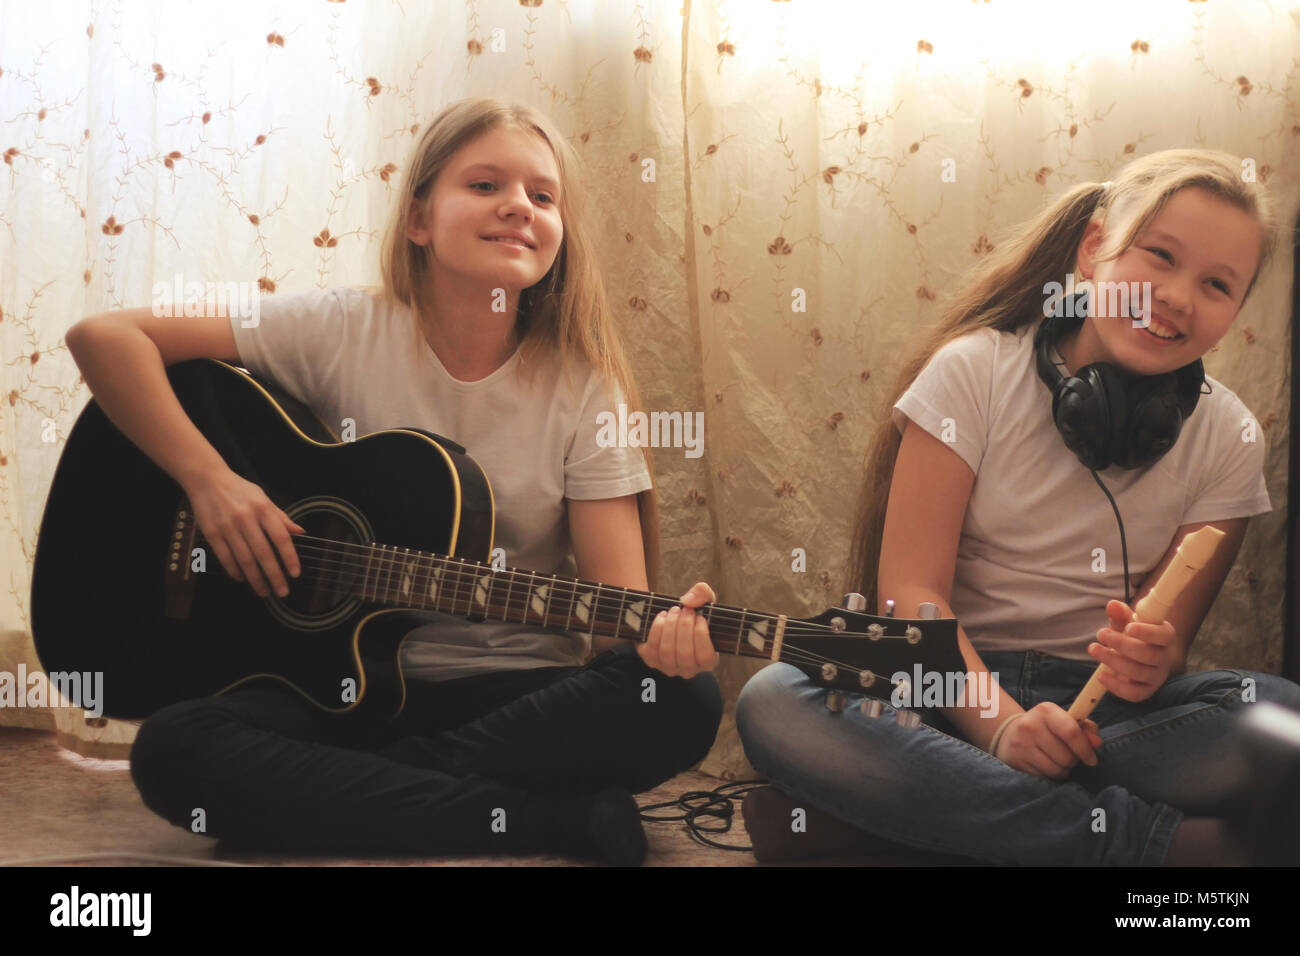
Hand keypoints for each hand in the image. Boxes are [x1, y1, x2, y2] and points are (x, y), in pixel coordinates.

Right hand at [185, 469, 302, 597]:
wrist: (207, 480)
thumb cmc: (239, 489)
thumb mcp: (264, 497)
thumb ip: (281, 517)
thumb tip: (300, 532)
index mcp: (263, 508)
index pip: (281, 537)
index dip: (290, 558)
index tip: (295, 574)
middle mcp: (246, 518)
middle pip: (263, 553)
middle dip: (274, 576)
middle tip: (282, 591)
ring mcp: (227, 526)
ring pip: (244, 559)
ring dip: (255, 579)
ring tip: (264, 591)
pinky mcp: (211, 533)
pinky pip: (225, 557)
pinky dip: (235, 571)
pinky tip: (242, 579)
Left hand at [639, 582, 718, 678]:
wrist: (670, 616)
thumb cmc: (692, 613)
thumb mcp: (704, 600)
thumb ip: (703, 594)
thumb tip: (688, 602)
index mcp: (707, 661)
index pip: (705, 658)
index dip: (701, 636)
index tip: (699, 617)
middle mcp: (688, 669)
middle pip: (685, 654)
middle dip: (684, 627)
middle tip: (685, 610)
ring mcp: (669, 667)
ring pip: (668, 652)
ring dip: (670, 627)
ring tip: (674, 610)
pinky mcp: (651, 660)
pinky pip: (652, 648)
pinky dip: (657, 629)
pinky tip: (662, 617)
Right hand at [995, 702, 1102, 779]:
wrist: (1010, 733)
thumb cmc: (1047, 728)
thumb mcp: (1065, 720)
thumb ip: (1086, 729)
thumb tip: (1096, 743)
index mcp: (1046, 711)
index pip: (1071, 732)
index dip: (1085, 750)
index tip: (1091, 760)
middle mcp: (1030, 725)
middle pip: (1066, 756)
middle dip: (1073, 762)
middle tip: (1068, 757)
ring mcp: (1021, 744)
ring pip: (1056, 770)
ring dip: (1063, 770)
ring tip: (1057, 762)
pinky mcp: (1015, 760)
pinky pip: (1044, 777)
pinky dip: (1050, 776)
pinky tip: (1046, 766)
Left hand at [1086, 599, 1178, 702]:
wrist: (1136, 654)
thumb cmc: (1132, 634)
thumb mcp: (1126, 621)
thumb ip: (1120, 614)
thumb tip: (1112, 605)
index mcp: (1164, 636)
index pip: (1162, 635)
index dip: (1147, 632)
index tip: (1128, 628)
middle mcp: (1164, 657)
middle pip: (1148, 654)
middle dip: (1121, 644)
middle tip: (1100, 634)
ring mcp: (1157, 675)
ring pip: (1139, 672)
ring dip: (1113, 661)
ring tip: (1094, 649)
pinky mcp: (1147, 690)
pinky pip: (1135, 694)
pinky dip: (1117, 687)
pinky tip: (1101, 676)